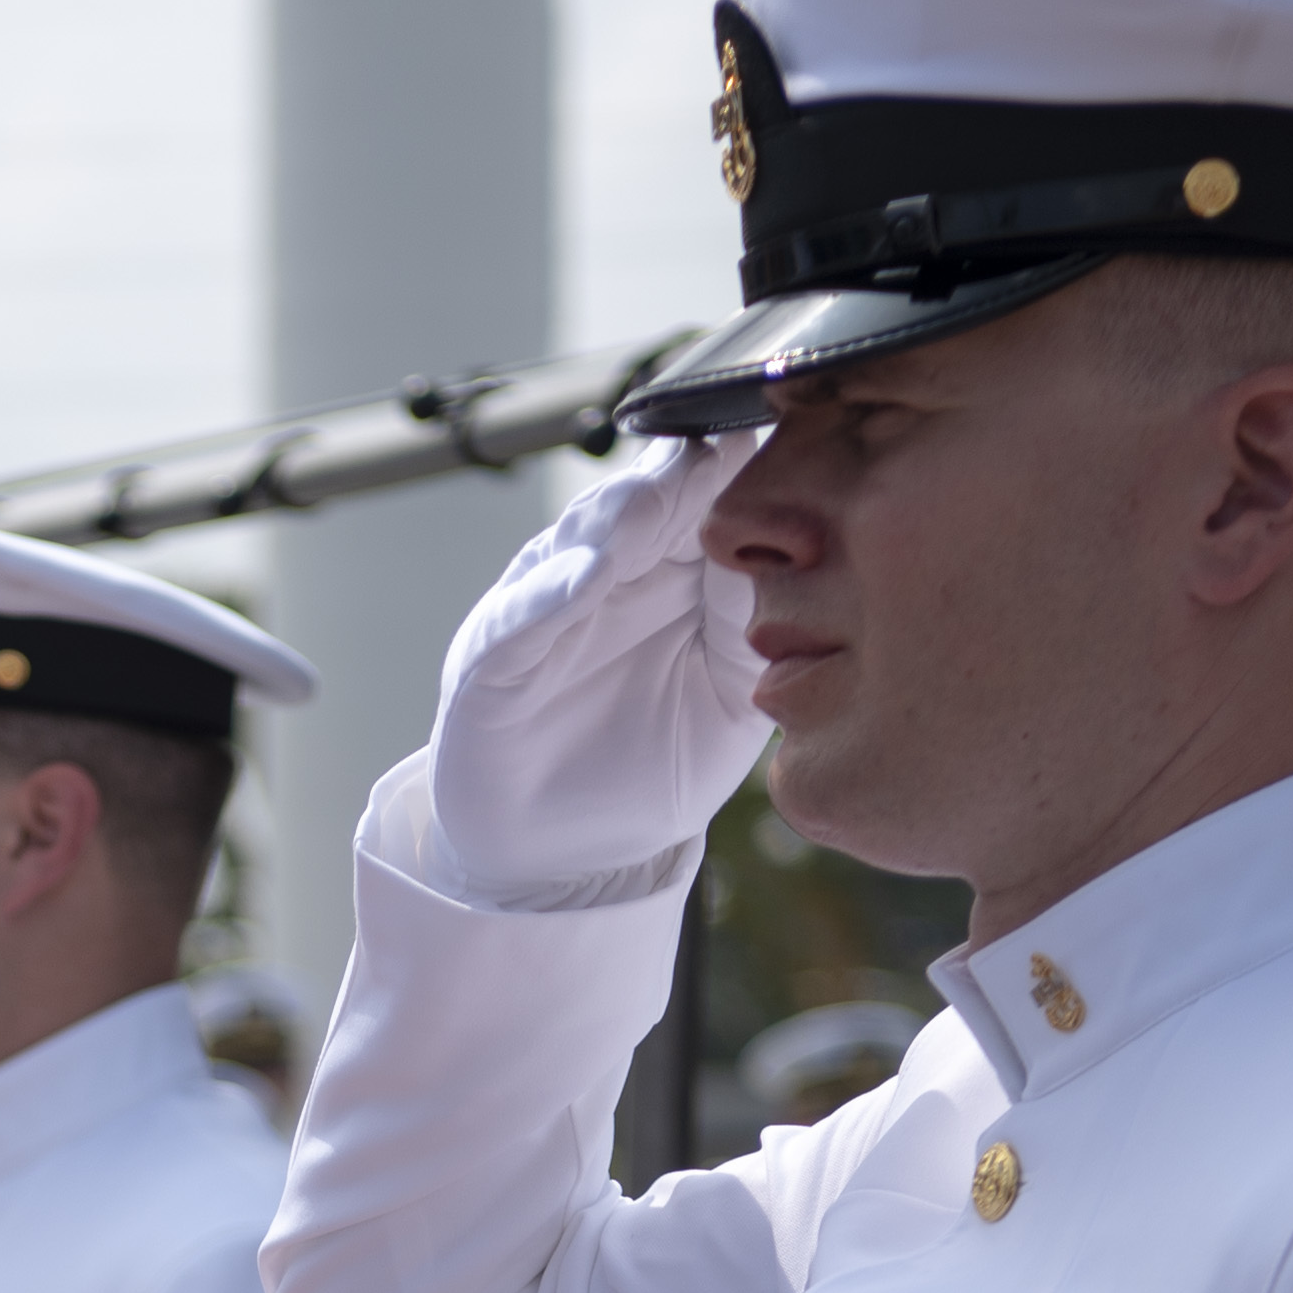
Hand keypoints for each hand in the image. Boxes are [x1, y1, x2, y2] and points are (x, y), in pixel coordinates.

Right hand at [426, 432, 770, 908]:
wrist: (563, 855)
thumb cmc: (652, 769)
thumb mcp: (729, 700)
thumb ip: (753, 630)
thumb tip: (799, 555)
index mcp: (672, 577)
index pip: (712, 505)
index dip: (744, 472)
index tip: (794, 437)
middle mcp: (607, 577)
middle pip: (650, 505)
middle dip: (688, 475)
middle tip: (730, 441)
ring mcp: (546, 612)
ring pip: (583, 541)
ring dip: (622, 517)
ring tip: (655, 501)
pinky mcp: (492, 662)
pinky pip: (519, 618)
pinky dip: (549, 594)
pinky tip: (585, 577)